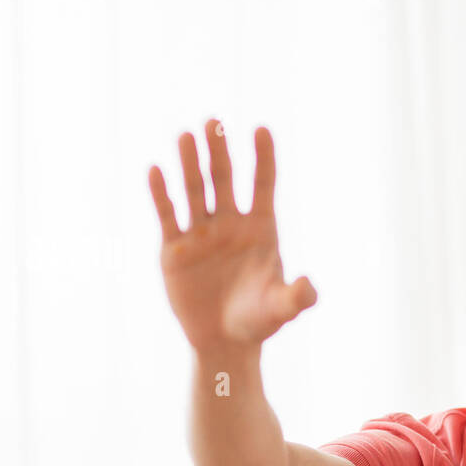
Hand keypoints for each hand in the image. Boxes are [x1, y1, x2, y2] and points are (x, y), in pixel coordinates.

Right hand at [148, 120, 316, 352]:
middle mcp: (230, 224)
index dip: (264, 158)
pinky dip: (162, 194)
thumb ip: (298, 297)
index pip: (263, 185)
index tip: (262, 129)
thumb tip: (309, 287)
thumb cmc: (259, 322)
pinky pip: (169, 216)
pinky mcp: (176, 250)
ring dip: (190, 163)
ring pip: (195, 191)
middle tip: (214, 122)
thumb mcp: (282, 310)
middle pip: (224, 180)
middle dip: (219, 151)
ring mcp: (202, 234)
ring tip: (186, 134)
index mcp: (261, 230)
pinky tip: (156, 169)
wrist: (224, 343)